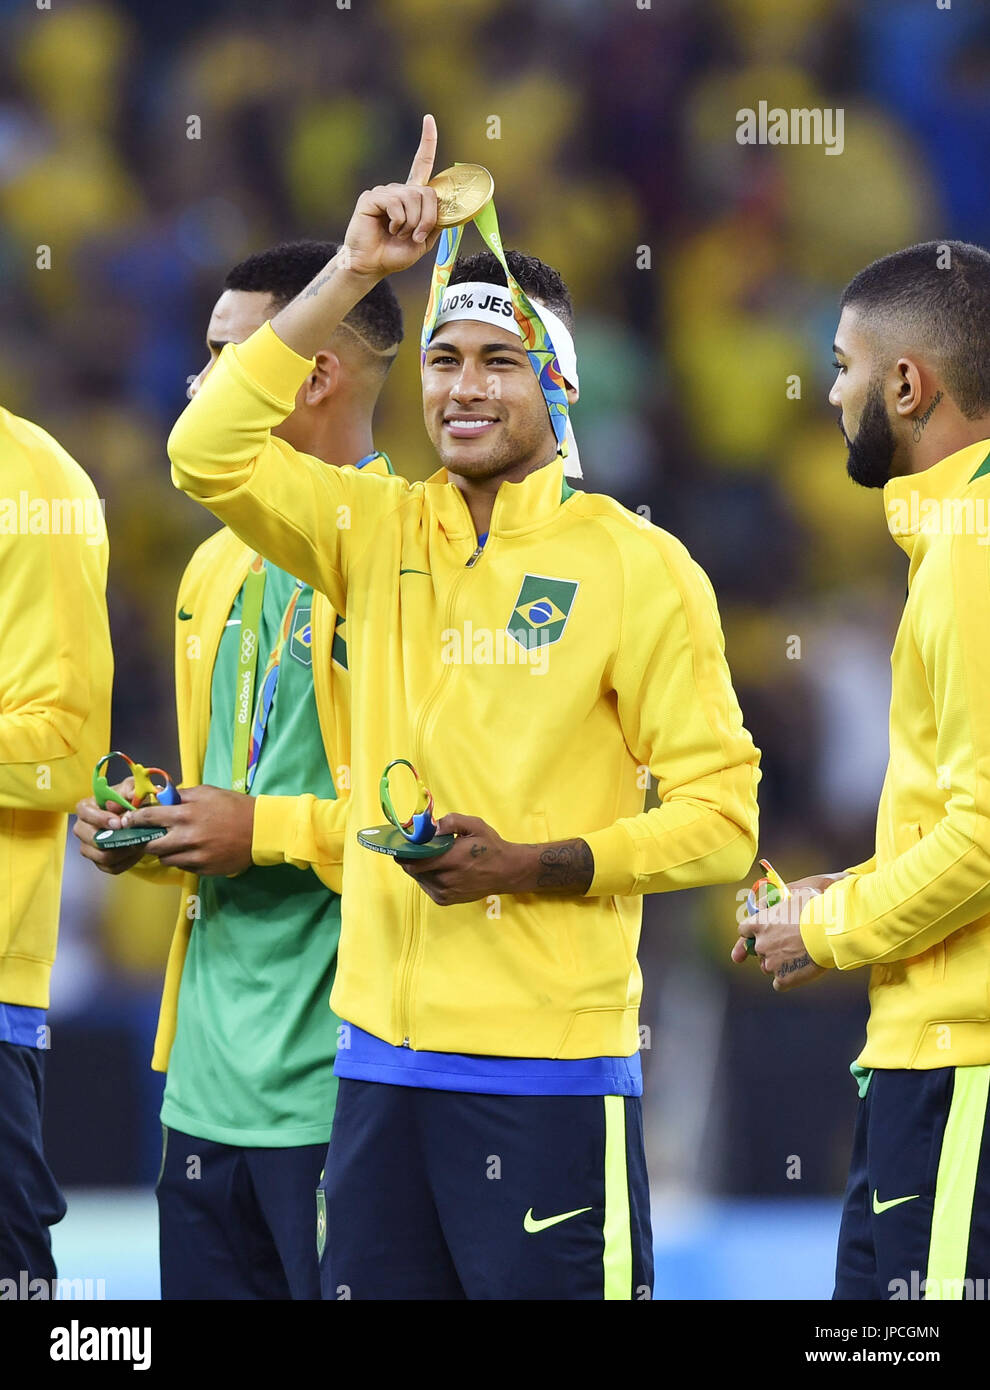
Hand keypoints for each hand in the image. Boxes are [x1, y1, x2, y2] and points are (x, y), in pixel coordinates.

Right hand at [74, 777, 146, 874]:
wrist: (137, 818)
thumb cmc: (129, 801)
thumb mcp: (131, 789)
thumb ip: (130, 789)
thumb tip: (125, 797)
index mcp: (87, 808)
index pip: (84, 813)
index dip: (100, 819)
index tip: (118, 823)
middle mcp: (83, 828)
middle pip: (89, 838)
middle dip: (111, 839)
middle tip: (131, 836)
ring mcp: (89, 846)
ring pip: (100, 856)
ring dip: (121, 852)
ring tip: (137, 844)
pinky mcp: (99, 861)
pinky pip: (110, 867)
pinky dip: (126, 862)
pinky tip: (136, 853)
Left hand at [119, 784, 256, 876]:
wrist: (261, 830)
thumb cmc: (234, 807)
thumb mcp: (207, 792)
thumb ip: (182, 796)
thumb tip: (160, 798)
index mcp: (185, 814)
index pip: (148, 818)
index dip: (133, 819)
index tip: (127, 821)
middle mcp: (186, 837)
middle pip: (150, 845)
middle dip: (146, 841)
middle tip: (148, 837)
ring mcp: (195, 856)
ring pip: (165, 859)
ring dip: (165, 852)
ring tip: (173, 844)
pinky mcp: (203, 869)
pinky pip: (182, 867)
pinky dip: (181, 859)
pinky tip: (191, 851)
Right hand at [342, 114, 441, 278]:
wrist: (372, 265)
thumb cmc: (395, 253)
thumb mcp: (424, 240)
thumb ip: (436, 222)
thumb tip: (449, 207)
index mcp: (411, 197)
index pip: (421, 164)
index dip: (427, 142)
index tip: (429, 119)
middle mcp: (398, 190)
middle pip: (426, 193)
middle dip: (428, 219)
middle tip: (417, 236)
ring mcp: (384, 192)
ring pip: (413, 199)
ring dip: (412, 223)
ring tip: (399, 234)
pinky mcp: (371, 197)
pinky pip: (396, 204)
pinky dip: (399, 222)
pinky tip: (388, 229)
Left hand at [398, 813, 528, 905]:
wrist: (507, 872)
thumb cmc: (490, 846)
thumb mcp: (475, 825)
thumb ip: (452, 821)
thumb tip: (430, 827)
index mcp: (452, 859)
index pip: (415, 860)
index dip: (403, 851)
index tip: (399, 842)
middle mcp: (446, 879)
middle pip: (413, 869)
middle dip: (409, 857)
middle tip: (412, 846)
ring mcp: (445, 892)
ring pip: (418, 878)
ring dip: (418, 866)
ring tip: (427, 856)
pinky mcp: (445, 900)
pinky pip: (426, 886)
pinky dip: (426, 876)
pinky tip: (436, 867)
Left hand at [731, 874, 833, 991]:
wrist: (828, 931)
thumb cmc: (814, 909)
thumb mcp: (796, 897)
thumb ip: (784, 903)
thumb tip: (785, 901)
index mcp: (759, 923)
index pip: (744, 930)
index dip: (753, 932)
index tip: (760, 933)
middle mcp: (760, 944)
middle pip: (758, 950)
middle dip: (769, 948)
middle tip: (788, 945)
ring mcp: (770, 963)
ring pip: (768, 967)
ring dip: (778, 964)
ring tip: (797, 958)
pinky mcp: (783, 978)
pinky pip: (779, 983)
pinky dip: (788, 979)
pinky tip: (799, 972)